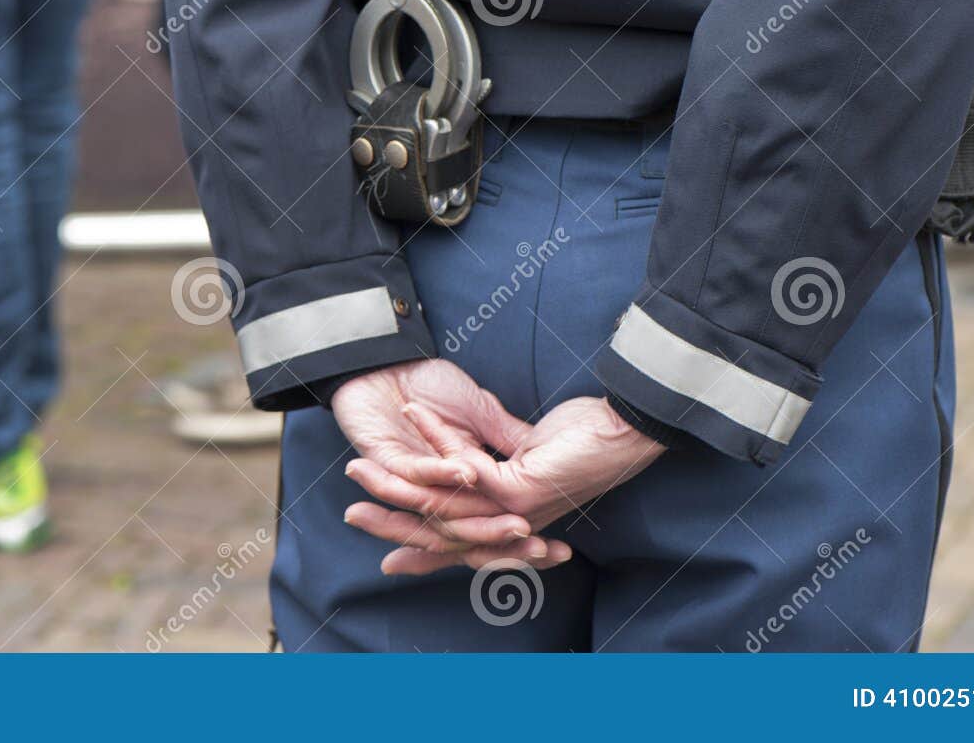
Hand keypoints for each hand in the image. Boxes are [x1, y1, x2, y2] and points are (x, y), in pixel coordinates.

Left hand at [332, 359, 566, 566]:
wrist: (389, 361)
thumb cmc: (434, 384)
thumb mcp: (483, 413)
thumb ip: (504, 441)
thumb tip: (537, 467)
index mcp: (459, 486)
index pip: (489, 528)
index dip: (522, 543)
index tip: (561, 553)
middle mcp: (433, 492)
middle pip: (468, 533)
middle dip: (509, 544)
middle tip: (543, 550)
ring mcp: (407, 479)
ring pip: (442, 510)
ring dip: (479, 520)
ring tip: (516, 527)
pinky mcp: (385, 458)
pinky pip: (417, 471)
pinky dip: (442, 472)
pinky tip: (464, 473)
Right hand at [352, 396, 664, 575]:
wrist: (623, 431)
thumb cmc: (584, 440)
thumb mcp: (529, 458)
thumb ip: (499, 470)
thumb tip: (475, 470)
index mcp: (511, 524)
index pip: (456, 546)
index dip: (419, 554)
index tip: (387, 559)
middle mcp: (509, 527)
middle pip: (437, 534)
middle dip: (389, 524)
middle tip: (350, 516)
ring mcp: (513, 512)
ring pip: (440, 507)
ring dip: (395, 481)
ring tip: (358, 466)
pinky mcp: (518, 489)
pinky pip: (462, 467)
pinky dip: (435, 437)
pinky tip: (413, 414)